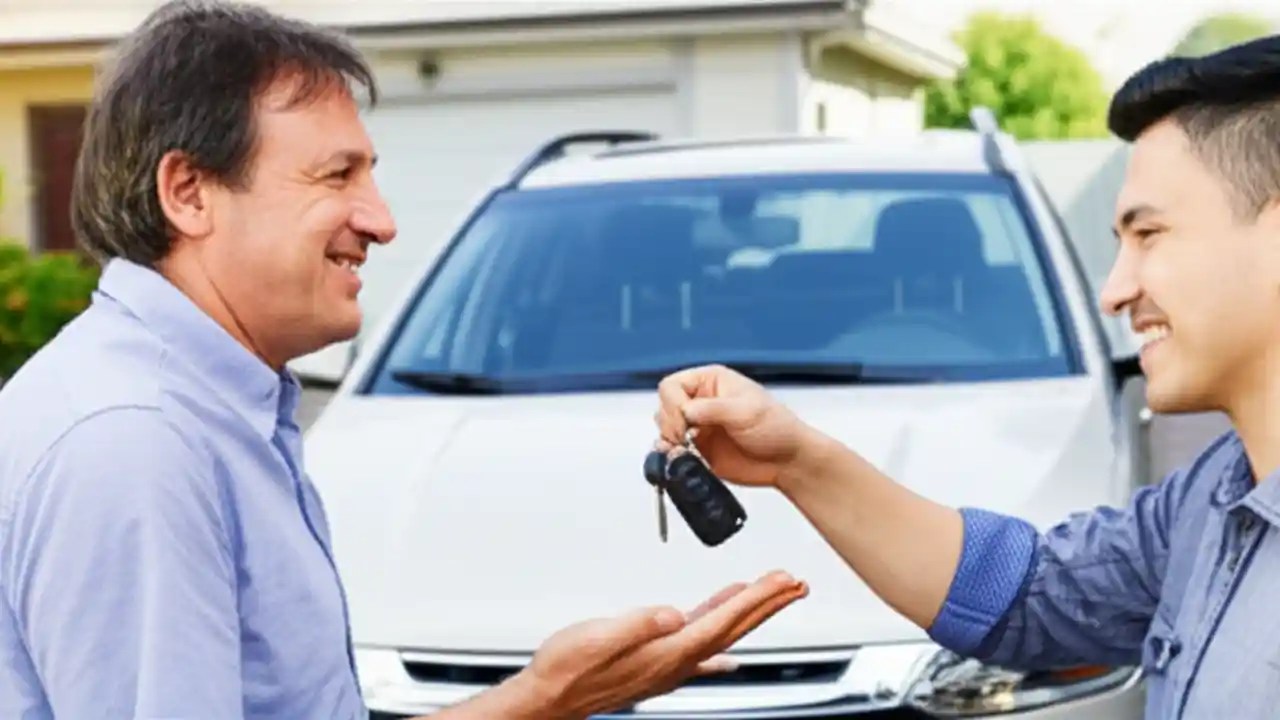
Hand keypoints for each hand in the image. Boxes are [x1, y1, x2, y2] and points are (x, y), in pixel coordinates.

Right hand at [519, 570, 807, 719]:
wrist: (548, 698)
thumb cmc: (567, 668)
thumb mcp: (597, 637)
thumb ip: (637, 625)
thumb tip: (672, 614)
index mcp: (665, 651)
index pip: (722, 620)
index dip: (755, 599)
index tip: (782, 580)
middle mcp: (673, 662)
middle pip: (732, 628)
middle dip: (766, 605)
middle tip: (794, 584)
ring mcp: (666, 666)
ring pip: (720, 635)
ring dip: (748, 614)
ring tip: (770, 596)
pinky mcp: (655, 664)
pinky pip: (699, 649)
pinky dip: (717, 638)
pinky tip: (729, 650)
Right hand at [654, 364, 819, 486]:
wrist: (787, 461)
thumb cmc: (776, 428)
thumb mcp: (746, 412)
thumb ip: (712, 409)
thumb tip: (684, 412)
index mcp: (710, 382)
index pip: (672, 386)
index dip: (672, 404)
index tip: (684, 424)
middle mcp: (699, 402)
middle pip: (664, 406)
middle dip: (669, 424)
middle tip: (685, 440)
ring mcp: (697, 427)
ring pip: (664, 429)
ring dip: (669, 441)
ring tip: (685, 451)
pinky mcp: (698, 451)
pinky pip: (673, 452)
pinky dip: (671, 457)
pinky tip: (682, 460)